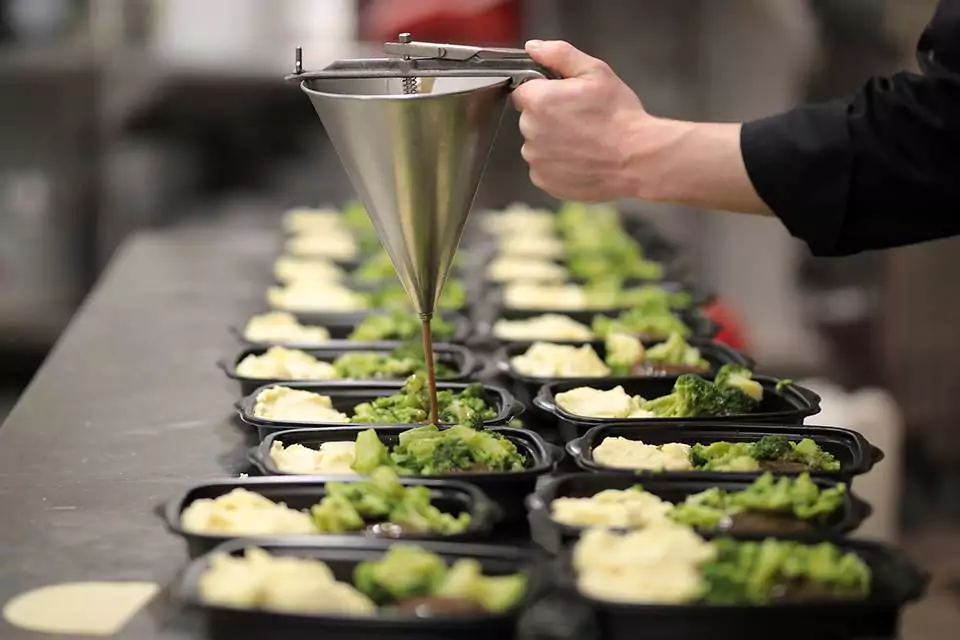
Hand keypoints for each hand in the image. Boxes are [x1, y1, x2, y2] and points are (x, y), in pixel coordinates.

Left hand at [512, 40, 649, 201]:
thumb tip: (534, 48)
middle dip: (549, 117)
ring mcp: (536, 159)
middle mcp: (530, 131)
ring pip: (536, 144)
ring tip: (583, 142)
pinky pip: (543, 167)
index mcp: (539, 101)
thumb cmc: (619, 116)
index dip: (544, 92)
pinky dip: (557, 164)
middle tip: (580, 120)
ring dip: (552, 142)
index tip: (565, 99)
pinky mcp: (543, 181)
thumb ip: (559, 55)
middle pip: (530, 119)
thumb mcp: (595, 72)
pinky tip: (580, 159)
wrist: (637, 160)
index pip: (524, 92)